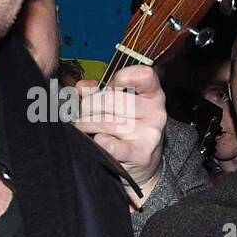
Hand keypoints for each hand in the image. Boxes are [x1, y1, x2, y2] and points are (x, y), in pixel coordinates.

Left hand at [74, 65, 166, 202]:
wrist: (143, 161)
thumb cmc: (128, 127)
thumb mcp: (120, 104)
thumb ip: (99, 90)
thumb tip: (80, 87)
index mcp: (154, 94)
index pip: (143, 75)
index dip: (120, 77)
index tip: (109, 86)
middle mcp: (156, 112)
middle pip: (112, 99)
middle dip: (88, 105)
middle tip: (80, 113)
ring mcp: (150, 134)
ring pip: (106, 122)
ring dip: (86, 124)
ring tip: (81, 127)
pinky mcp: (140, 154)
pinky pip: (109, 143)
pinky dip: (99, 141)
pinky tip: (98, 140)